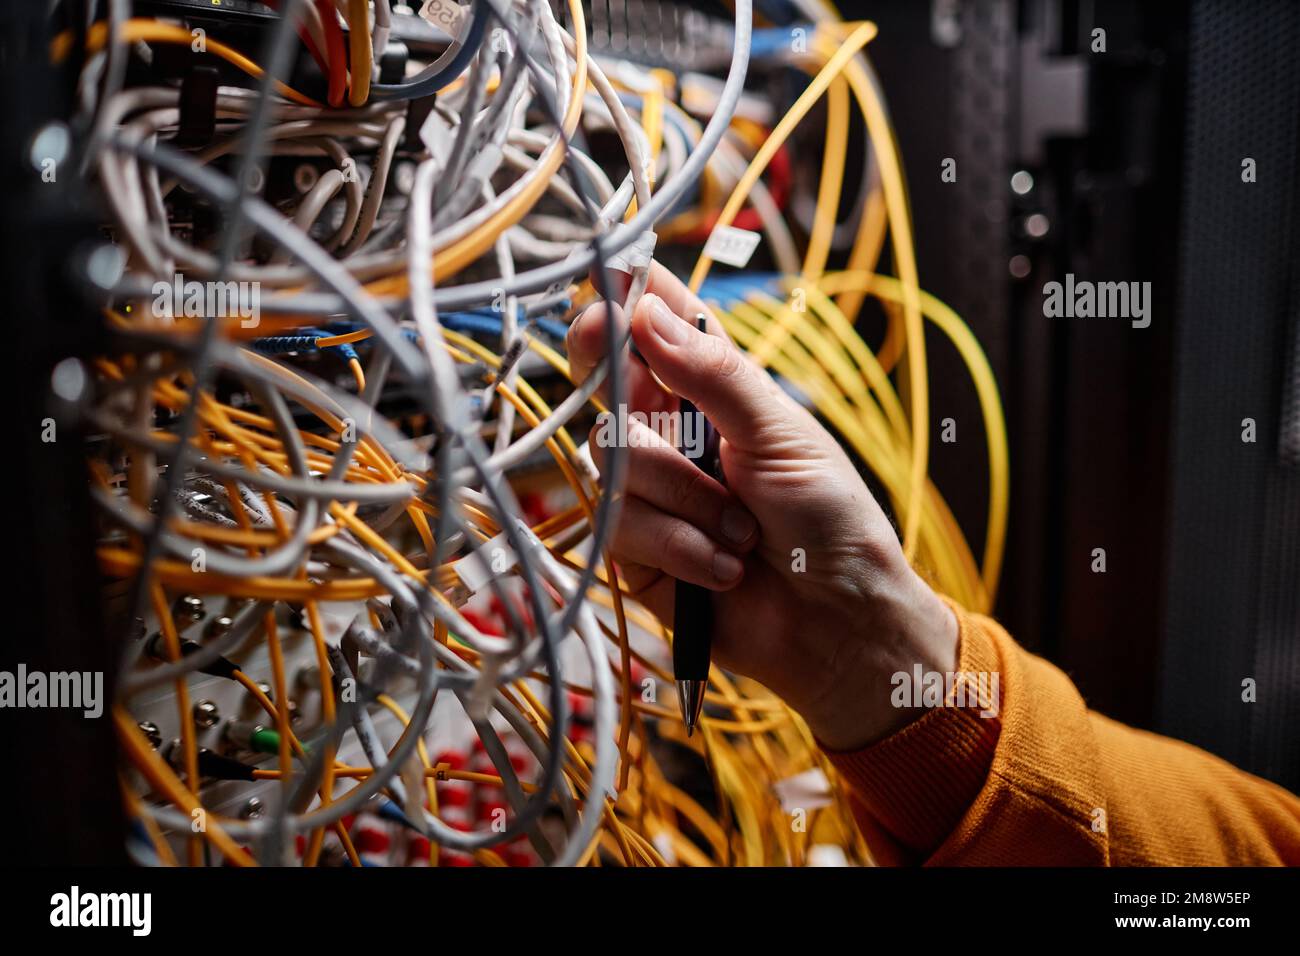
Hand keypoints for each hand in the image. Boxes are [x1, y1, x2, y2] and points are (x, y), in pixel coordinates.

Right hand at [568, 264, 956, 750]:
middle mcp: (671, 435)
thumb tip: (646, 312)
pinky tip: (724, 567)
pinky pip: (619, 526)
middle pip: (607, 388)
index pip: (656, 329)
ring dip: (684, 499)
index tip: (609, 285)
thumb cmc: (828, 521)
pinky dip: (679, 546)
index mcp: (712, 393)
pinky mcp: (633, 552)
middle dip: (622, 387)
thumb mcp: (781, 435)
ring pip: (611, 462)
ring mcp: (647, 493)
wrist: (836, 624)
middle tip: (641, 388)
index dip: (626, 302)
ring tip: (742, 529)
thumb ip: (712, 377)